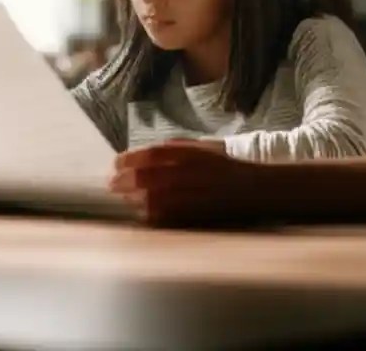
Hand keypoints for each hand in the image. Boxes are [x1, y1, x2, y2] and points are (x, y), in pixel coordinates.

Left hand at [109, 139, 263, 226]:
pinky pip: (161, 218)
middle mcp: (187, 174)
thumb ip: (172, 149)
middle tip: (112, 184)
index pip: (150, 155)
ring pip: (148, 200)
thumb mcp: (200, 147)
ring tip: (125, 198)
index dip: (128, 159)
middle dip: (122, 181)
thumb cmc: (224, 166)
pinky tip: (142, 211)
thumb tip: (139, 156)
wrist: (254, 190)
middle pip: (143, 178)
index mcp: (189, 154)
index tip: (116, 164)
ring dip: (132, 199)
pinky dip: (146, 215)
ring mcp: (189, 197)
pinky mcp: (191, 217)